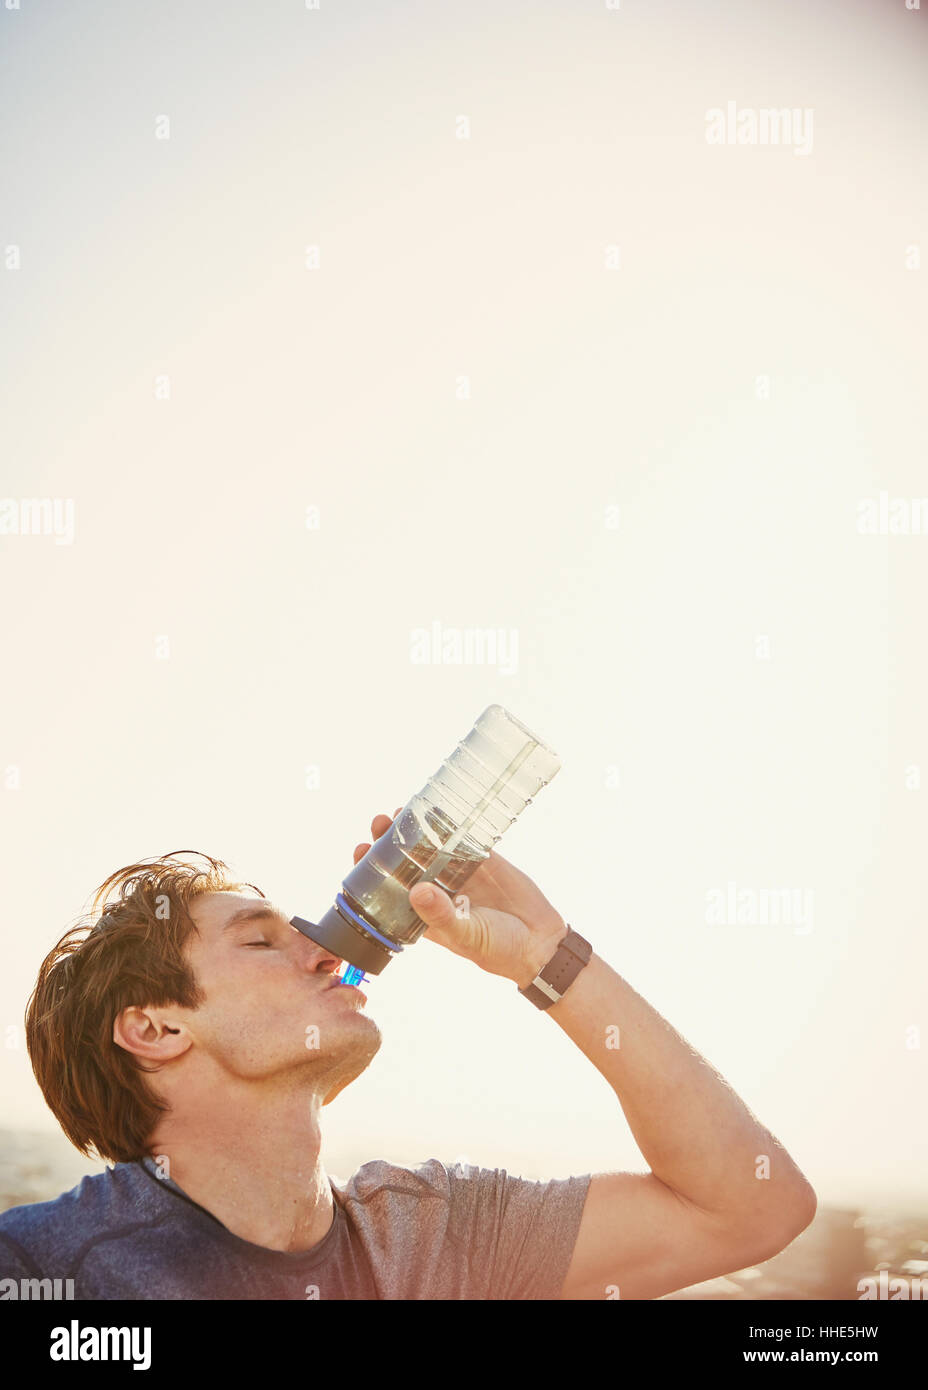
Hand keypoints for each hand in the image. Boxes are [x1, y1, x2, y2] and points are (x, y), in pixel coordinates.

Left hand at [353, 809, 567, 988]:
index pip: (389, 889)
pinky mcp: (484, 860)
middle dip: (389, 842)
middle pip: (406, 861)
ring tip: (399, 809)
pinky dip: (451, 822)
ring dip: (416, 828)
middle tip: (379, 823)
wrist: (542, 943)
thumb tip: (416, 891)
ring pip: (431, 845)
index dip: (373, 871)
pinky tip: (438, 807)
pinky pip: (464, 837)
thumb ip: (441, 917)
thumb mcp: (466, 937)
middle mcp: (439, 889)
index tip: (360, 851)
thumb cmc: (498, 950)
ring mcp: (460, 873)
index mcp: (425, 913)